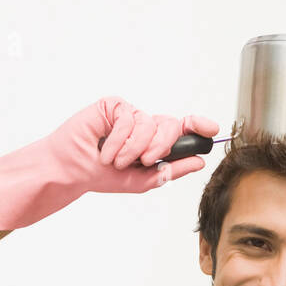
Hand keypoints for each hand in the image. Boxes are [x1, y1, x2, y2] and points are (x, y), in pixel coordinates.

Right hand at [0, 96, 219, 230]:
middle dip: (161, 146)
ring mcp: (128, 114)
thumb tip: (199, 161)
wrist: (73, 170)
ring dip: (134, 148)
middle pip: (169, 126)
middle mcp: (143, 125)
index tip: (212, 129)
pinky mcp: (113, 106)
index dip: (197, 126)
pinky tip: (106, 149)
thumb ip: (172, 170)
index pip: (180, 129)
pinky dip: (120, 139)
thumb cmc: (102, 176)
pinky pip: (129, 118)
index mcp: (153, 142)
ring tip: (117, 160)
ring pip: (149, 124)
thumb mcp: (143, 180)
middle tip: (145, 161)